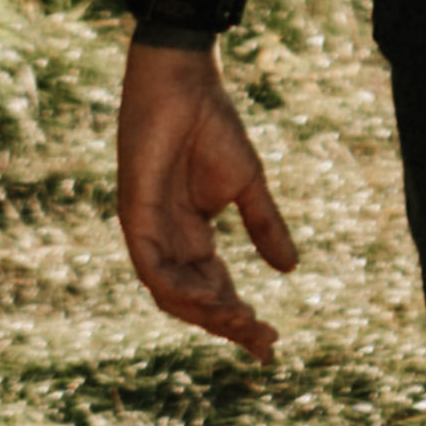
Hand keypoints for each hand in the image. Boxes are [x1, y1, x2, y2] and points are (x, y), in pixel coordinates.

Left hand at [115, 40, 297, 361]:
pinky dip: (179, 287)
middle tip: (265, 342)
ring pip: (170, 294)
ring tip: (244, 322)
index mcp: (190, 236)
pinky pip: (152, 267)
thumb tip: (291, 269)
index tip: (272, 342)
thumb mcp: (248, 184)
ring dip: (208, 313)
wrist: (185, 83)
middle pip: (193, 300)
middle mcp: (167, 241)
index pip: (214, 289)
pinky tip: (211, 296)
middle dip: (228, 325)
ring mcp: (148, 231)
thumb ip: (264, 226)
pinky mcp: (133, 215)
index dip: (240, 318)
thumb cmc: (212, 124)